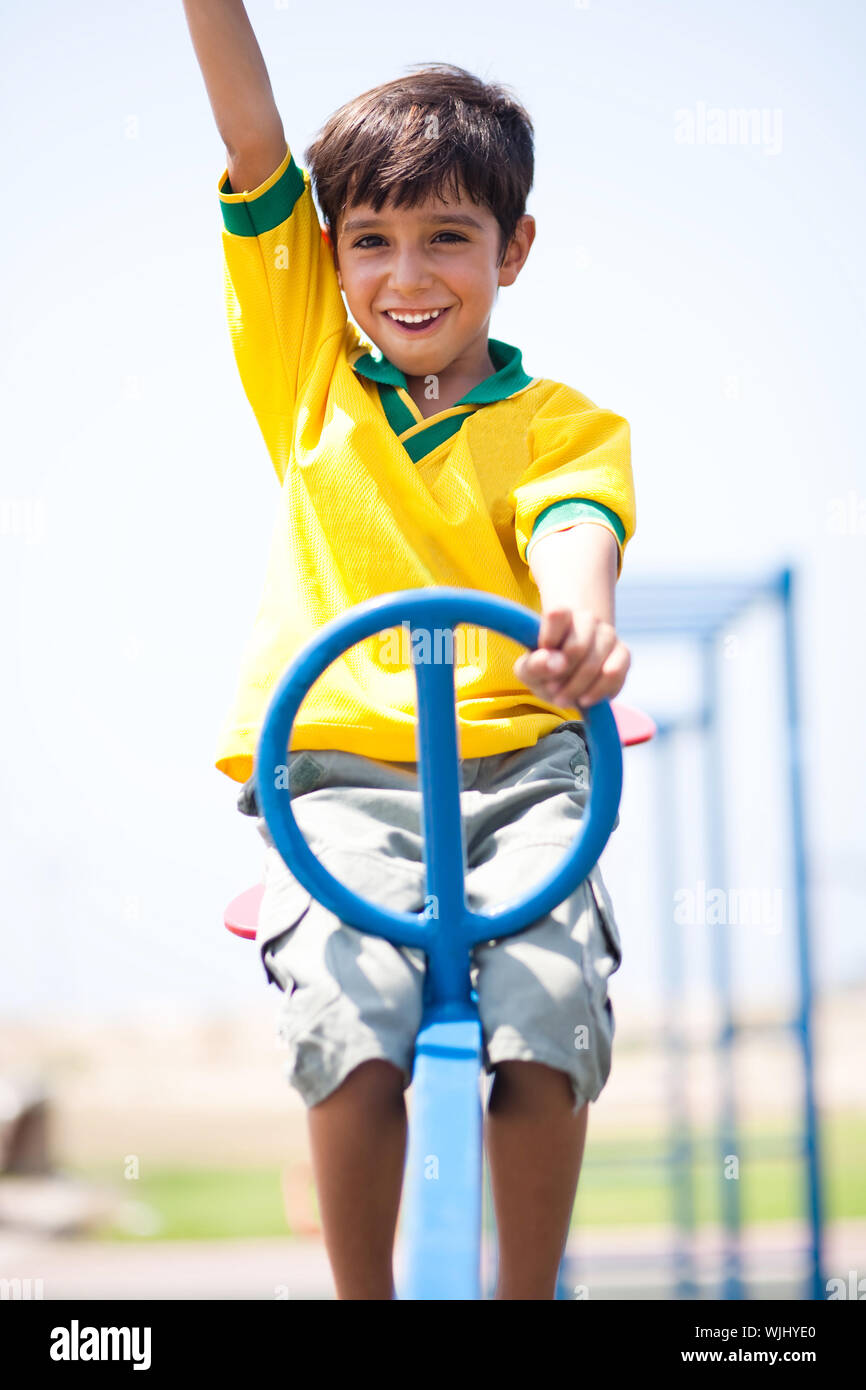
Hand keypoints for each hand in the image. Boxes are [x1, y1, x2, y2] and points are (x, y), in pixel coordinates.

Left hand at [513, 608, 630, 709]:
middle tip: (551, 689)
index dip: (549, 639)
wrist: (567, 680)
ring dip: (577, 687)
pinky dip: (597, 691)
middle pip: (577, 646)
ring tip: (563, 698)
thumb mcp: (529, 671)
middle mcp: (586, 619)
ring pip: (596, 662)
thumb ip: (534, 665)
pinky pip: (614, 674)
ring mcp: (608, 635)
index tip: (543, 657)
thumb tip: (553, 662)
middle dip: (563, 674)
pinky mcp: (623, 654)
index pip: (557, 614)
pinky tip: (584, 699)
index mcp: (560, 616)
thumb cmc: (545, 670)